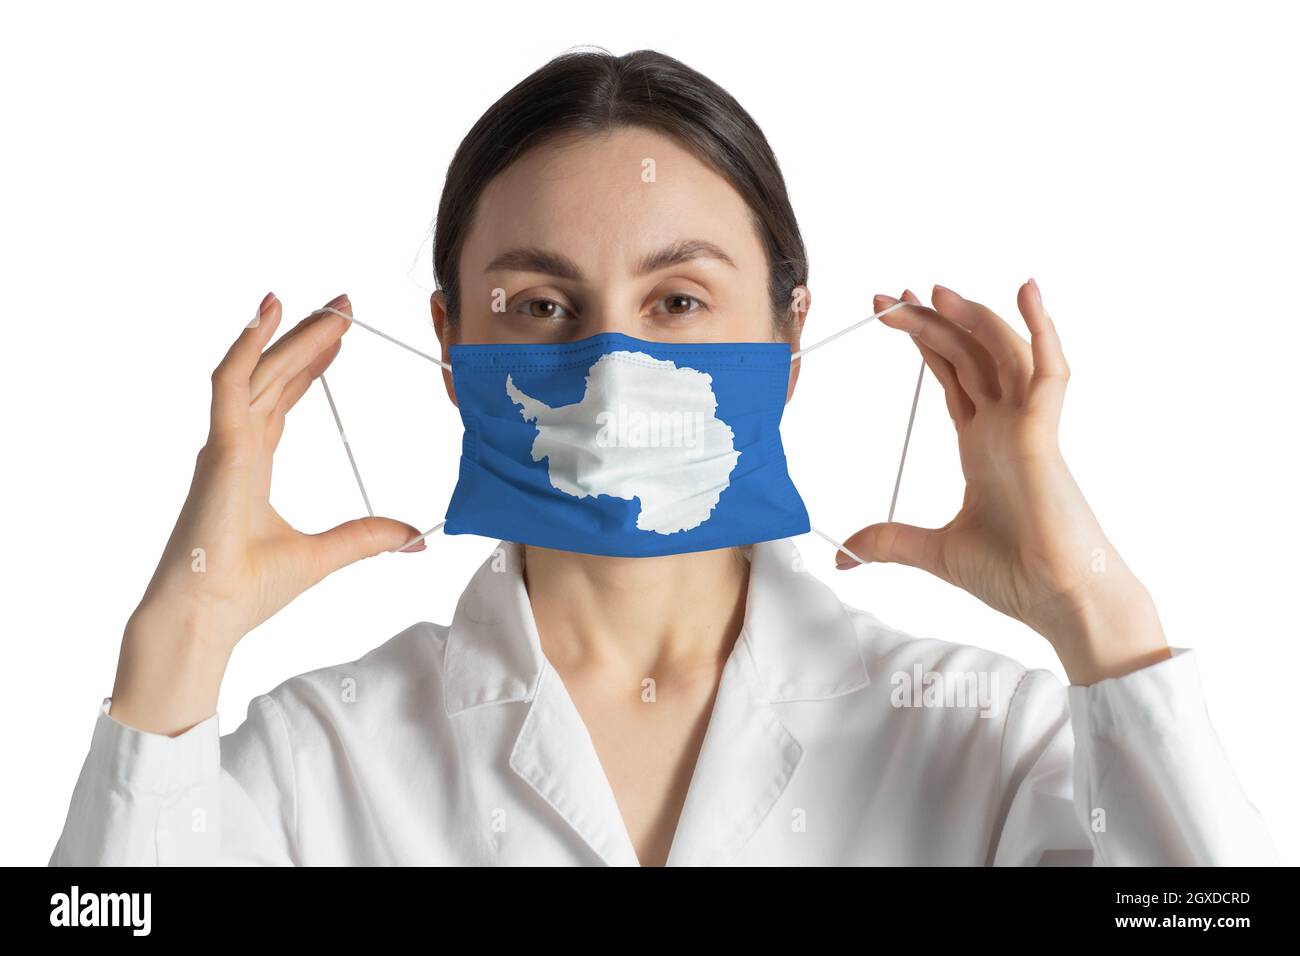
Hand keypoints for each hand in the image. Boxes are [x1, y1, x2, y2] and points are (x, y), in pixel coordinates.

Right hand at [111, 292, 425, 733]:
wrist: (204, 617)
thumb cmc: (245, 591)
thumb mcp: (323, 556)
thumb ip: (367, 538)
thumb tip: (414, 537)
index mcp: (251, 465)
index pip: (282, 400)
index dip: (310, 366)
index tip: (340, 339)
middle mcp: (235, 446)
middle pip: (274, 375)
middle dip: (308, 337)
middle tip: (345, 305)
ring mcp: (224, 445)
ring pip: (259, 370)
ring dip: (291, 333)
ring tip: (327, 304)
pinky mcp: (220, 450)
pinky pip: (230, 383)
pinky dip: (247, 345)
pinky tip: (268, 313)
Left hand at [839, 281, 1169, 683]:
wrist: (1058, 601)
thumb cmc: (1015, 575)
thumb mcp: (934, 552)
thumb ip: (890, 543)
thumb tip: (842, 556)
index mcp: (983, 443)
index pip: (952, 374)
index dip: (922, 340)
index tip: (886, 313)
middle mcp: (1006, 425)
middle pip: (968, 353)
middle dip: (930, 320)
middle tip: (888, 295)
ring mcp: (1028, 426)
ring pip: (1001, 351)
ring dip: (971, 316)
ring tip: (932, 289)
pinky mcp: (1046, 435)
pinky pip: (1049, 371)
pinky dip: (1041, 328)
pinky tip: (1026, 291)